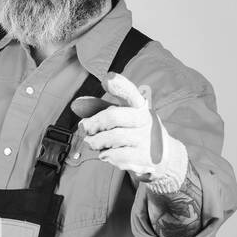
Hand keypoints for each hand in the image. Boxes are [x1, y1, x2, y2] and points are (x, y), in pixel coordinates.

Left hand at [73, 73, 187, 193]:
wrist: (161, 156)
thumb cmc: (134, 130)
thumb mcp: (121, 115)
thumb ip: (98, 108)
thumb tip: (76, 105)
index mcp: (139, 105)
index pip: (130, 93)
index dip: (119, 85)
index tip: (107, 78)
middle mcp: (145, 119)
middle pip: (113, 116)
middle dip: (93, 123)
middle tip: (85, 128)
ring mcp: (146, 139)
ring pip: (112, 137)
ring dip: (96, 142)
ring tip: (93, 143)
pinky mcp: (143, 157)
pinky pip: (116, 155)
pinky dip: (105, 155)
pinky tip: (106, 153)